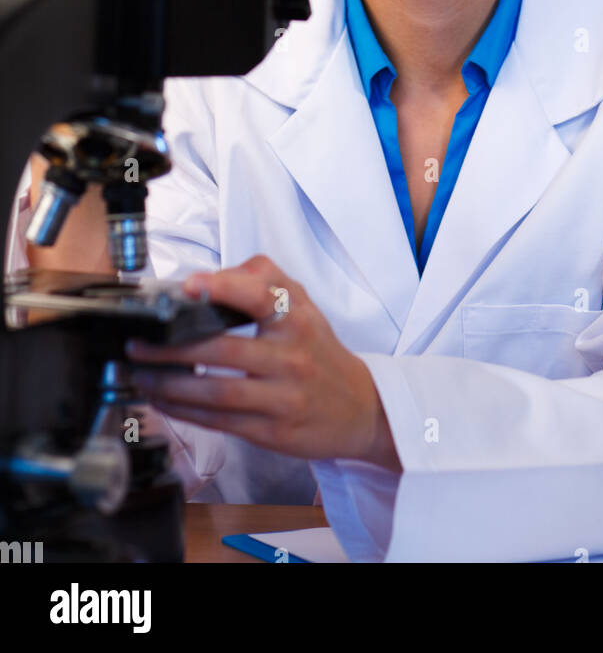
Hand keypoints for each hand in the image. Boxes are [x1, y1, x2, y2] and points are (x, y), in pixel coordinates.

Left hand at [125, 256, 401, 471]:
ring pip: (216, 392)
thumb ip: (264, 280)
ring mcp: (281, 397)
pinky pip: (220, 420)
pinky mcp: (272, 431)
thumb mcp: (304, 305)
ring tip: (140, 375)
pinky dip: (185, 410)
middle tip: (138, 343)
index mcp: (297, 319)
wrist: (359, 408)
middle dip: (172, 348)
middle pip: (224, 350)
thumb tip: (212, 277)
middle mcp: (291, 357)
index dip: (224, 287)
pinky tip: (162, 399)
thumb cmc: (320, 350)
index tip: (189, 285)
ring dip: (170, 384)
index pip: (260, 296)